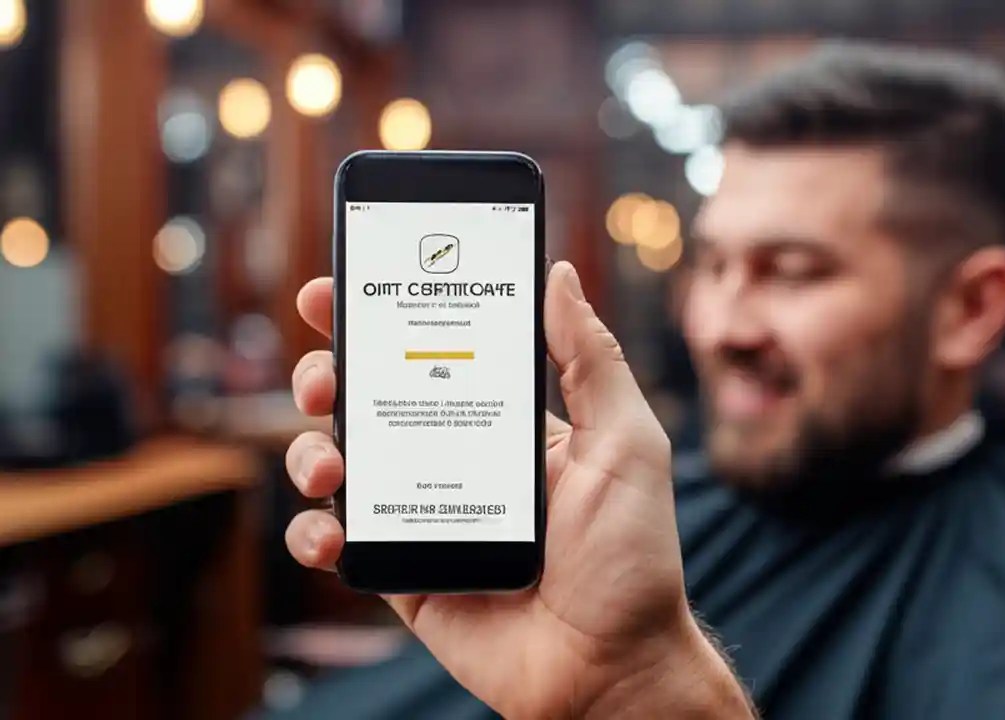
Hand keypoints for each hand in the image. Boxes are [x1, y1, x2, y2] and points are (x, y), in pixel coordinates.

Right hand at [285, 262, 753, 717]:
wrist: (613, 666)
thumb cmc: (633, 555)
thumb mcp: (626, 442)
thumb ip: (590, 359)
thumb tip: (561, 274)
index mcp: (505, 424)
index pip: (433, 356)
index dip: (382, 320)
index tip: (335, 291)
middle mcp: (458, 462)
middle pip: (372, 402)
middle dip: (330, 378)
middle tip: (325, 378)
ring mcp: (426, 517)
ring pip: (343, 466)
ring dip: (312, 451)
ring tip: (328, 463)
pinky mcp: (403, 575)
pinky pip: (340, 543)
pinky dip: (316, 532)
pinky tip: (333, 529)